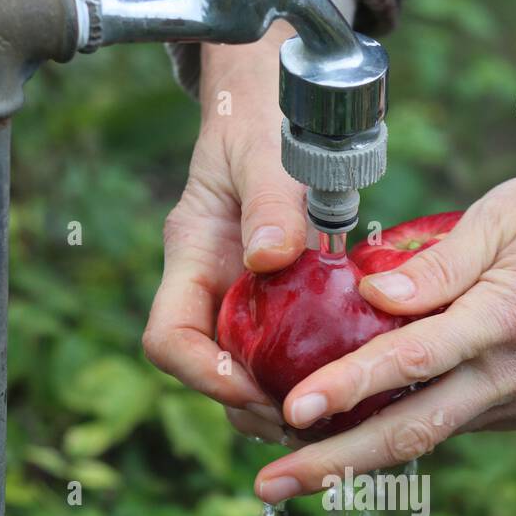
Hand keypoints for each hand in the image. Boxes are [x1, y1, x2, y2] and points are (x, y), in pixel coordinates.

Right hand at [142, 25, 305, 443]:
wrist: (276, 96)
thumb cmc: (265, 117)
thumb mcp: (269, 152)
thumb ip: (272, 203)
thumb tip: (269, 258)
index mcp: (192, 257)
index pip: (168, 340)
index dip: (204, 376)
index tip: (255, 388)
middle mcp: (210, 286)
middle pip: (207, 372)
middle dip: (249, 405)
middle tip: (308, 420)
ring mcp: (241, 296)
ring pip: (244, 372)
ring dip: (280, 401)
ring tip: (332, 415)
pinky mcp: (276, 300)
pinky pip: (281, 353)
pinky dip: (306, 375)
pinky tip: (347, 382)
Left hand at [253, 162, 515, 501]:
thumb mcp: (509, 211)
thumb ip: (438, 261)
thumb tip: (373, 298)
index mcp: (508, 316)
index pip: (412, 362)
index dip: (348, 391)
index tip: (290, 413)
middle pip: (413, 433)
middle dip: (334, 466)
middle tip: (268, 487)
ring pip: (437, 433)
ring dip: (366, 451)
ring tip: (297, 462)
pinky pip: (467, 419)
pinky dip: (416, 424)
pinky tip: (368, 428)